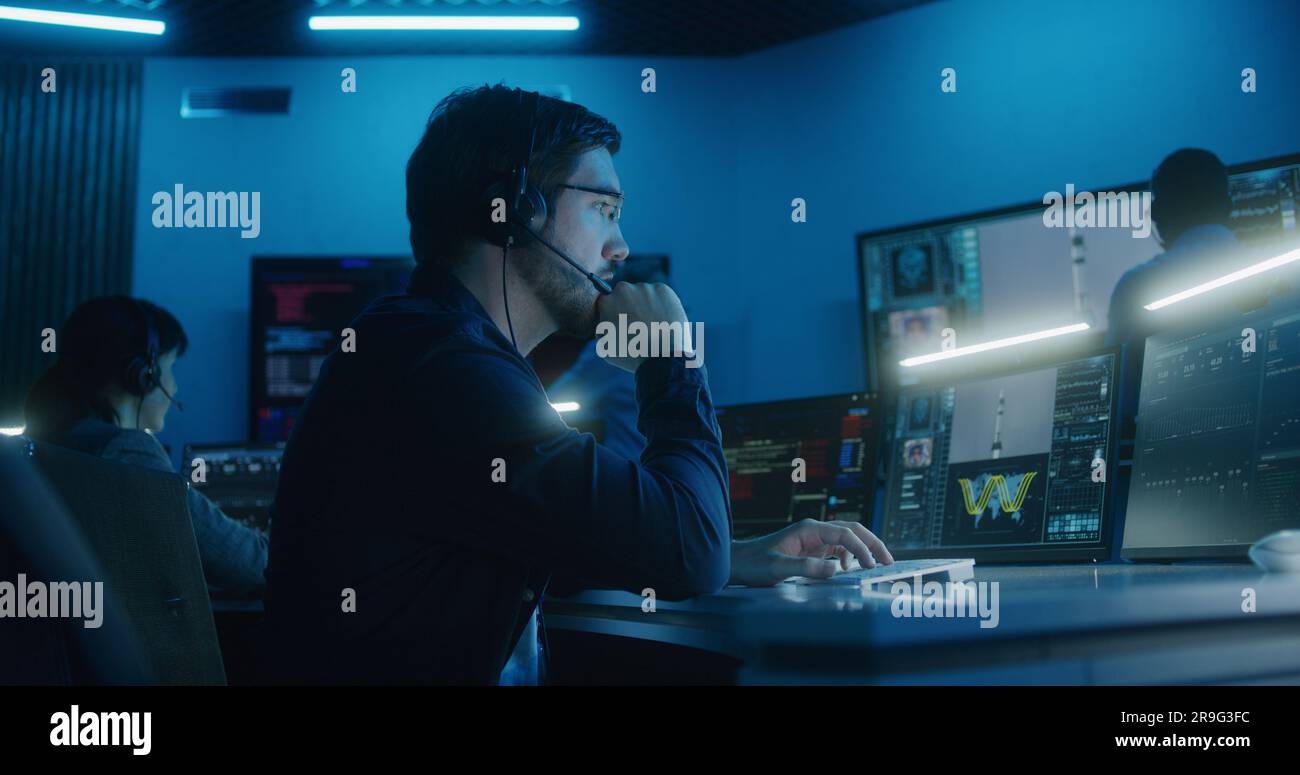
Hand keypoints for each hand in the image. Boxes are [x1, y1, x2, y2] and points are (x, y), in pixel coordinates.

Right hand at [594, 282, 691, 372]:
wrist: (661, 356)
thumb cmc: (631, 354)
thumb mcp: (604, 344)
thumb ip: (602, 325)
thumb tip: (605, 316)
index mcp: (605, 301)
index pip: (607, 301)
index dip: (614, 313)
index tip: (622, 323)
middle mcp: (623, 289)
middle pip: (625, 293)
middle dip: (630, 305)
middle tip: (639, 324)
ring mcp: (645, 288)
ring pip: (644, 293)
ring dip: (646, 304)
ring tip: (653, 324)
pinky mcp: (663, 290)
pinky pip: (660, 294)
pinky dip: (662, 304)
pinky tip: (663, 320)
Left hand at [728, 519, 893, 586]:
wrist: (739, 562)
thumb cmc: (755, 563)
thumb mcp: (778, 568)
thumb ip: (805, 568)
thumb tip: (835, 569)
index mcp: (808, 529)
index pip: (844, 534)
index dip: (861, 548)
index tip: (870, 565)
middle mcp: (814, 530)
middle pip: (851, 530)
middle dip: (872, 543)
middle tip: (888, 560)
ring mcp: (814, 538)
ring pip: (847, 537)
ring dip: (864, 548)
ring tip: (877, 564)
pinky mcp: (812, 548)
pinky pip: (838, 547)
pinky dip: (850, 555)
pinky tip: (848, 568)